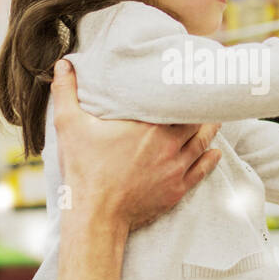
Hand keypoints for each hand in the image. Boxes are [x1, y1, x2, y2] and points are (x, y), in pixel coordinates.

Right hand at [49, 58, 221, 230]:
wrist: (96, 216)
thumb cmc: (83, 170)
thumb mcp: (69, 125)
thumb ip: (66, 91)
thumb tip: (63, 63)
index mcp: (149, 125)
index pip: (178, 101)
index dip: (185, 90)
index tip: (189, 79)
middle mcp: (169, 145)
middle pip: (196, 120)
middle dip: (200, 109)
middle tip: (205, 97)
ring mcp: (176, 169)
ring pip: (203, 144)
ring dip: (209, 130)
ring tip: (214, 118)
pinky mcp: (176, 190)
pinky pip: (201, 171)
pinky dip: (210, 159)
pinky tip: (215, 152)